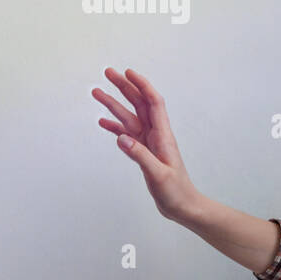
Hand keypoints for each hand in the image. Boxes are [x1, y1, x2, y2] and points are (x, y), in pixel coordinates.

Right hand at [92, 68, 199, 222]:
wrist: (184, 206)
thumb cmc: (176, 192)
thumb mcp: (158, 175)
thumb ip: (140, 156)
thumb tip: (122, 138)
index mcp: (163, 136)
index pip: (153, 103)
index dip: (142, 85)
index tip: (127, 72)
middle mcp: (156, 135)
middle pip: (139, 104)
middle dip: (125, 87)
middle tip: (107, 72)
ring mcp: (149, 143)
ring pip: (130, 118)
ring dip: (114, 104)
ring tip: (96, 92)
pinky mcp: (144, 153)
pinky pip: (127, 135)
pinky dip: (115, 127)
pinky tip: (103, 122)